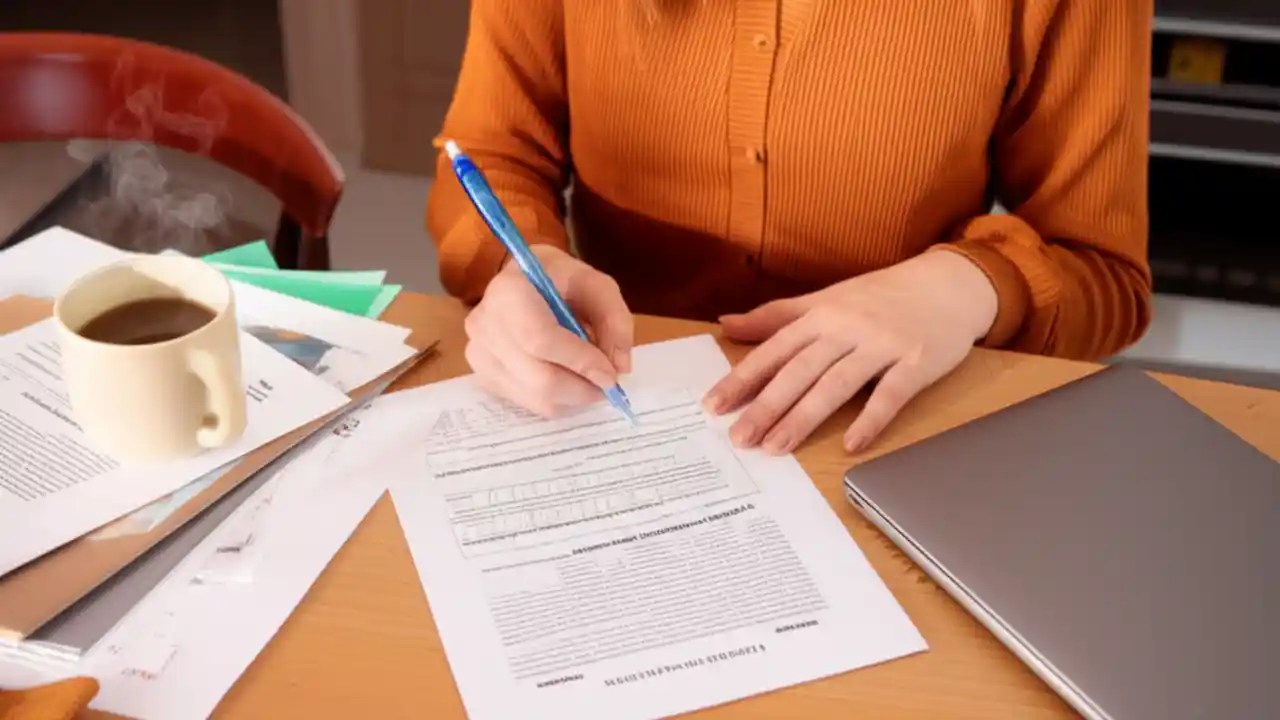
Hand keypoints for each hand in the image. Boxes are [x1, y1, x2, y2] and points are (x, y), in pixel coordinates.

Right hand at [464, 245, 633, 415]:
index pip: (540, 339)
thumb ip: (614, 320)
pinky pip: (528, 402)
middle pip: (538, 378)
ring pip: (536, 397)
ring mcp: (478, 354)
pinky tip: (565, 376)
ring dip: (573, 396)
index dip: (579, 362)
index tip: (610, 374)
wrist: (520, 283)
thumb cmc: (559, 280)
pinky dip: (557, 399)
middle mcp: (484, 325)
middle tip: (607, 383)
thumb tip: (619, 367)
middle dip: (582, 388)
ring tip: (588, 378)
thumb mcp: (596, 285)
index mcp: (509, 291)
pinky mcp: (482, 375)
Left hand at [703, 250, 997, 453]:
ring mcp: (883, 344)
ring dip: (805, 417)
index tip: (714, 405)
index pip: (774, 348)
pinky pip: (890, 395)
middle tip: (739, 438)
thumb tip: (726, 325)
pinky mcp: (917, 362)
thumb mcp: (826, 299)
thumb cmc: (881, 297)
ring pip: (836, 384)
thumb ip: (776, 316)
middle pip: (800, 370)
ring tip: (777, 447)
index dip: (743, 377)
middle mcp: (848, 327)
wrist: (949, 283)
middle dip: (766, 406)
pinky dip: (870, 420)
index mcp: (822, 313)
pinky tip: (850, 445)